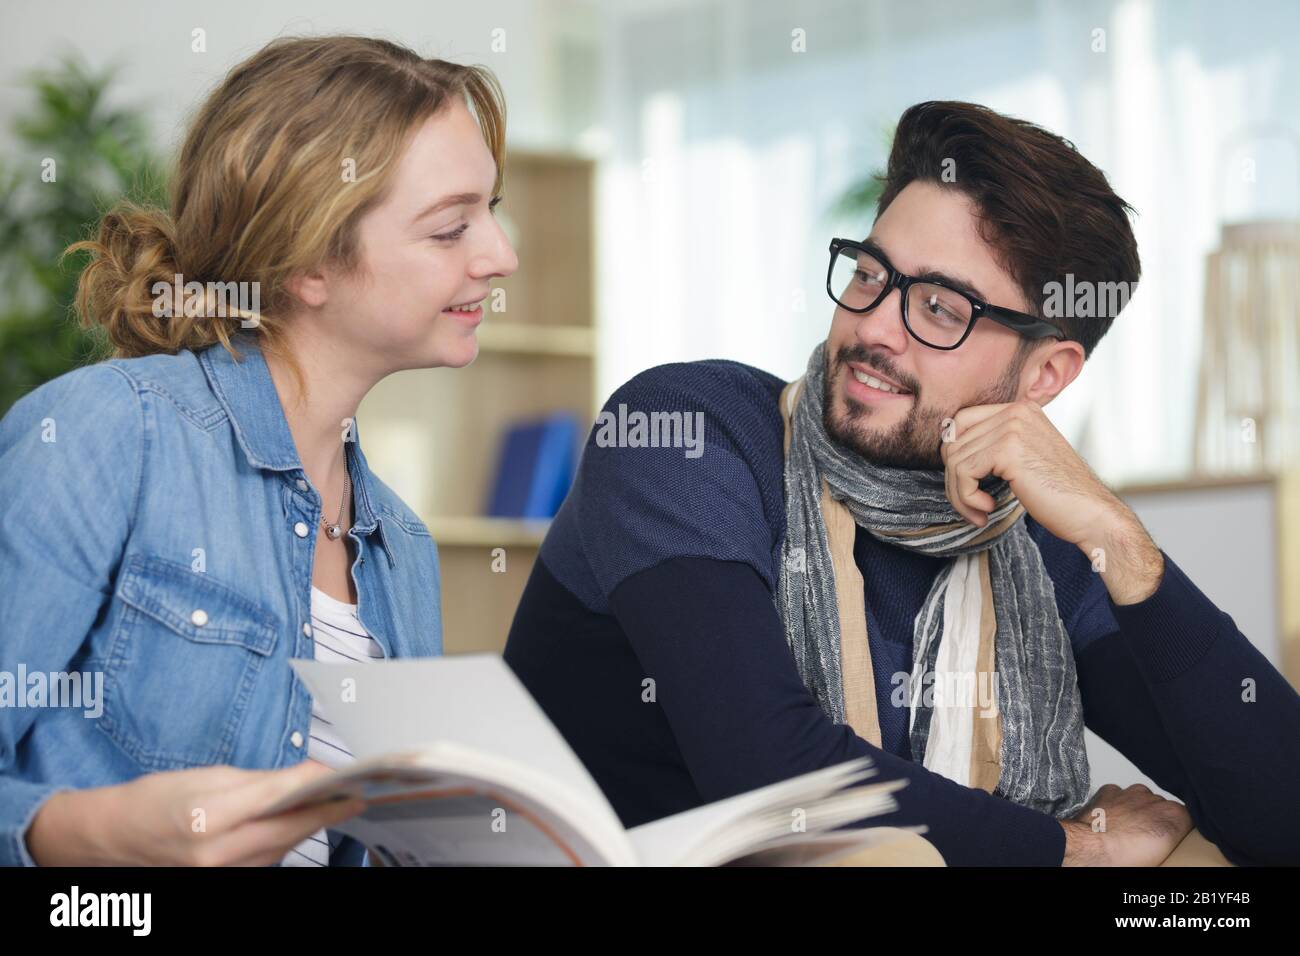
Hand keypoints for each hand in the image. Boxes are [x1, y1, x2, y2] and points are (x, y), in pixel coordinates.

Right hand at [26, 761, 365, 866]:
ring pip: (282, 849)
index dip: (315, 787)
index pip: (277, 801)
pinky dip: (285, 842)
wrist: (114, 838)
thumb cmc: (156, 800)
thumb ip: (262, 781)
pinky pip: (268, 861)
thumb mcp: (208, 778)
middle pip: (287, 831)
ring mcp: (220, 875)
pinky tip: (296, 824)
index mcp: (207, 818)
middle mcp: (215, 855)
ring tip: (333, 803)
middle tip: (356, 793)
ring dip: (307, 826)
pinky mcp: (225, 883)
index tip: (345, 777)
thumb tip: (308, 776)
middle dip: (325, 811)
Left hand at [941, 400, 1163, 603]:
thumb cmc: (1058, 493)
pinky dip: (966, 497)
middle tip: (970, 504)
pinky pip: (962, 472)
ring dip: (959, 494)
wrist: (1092, 514)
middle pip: (954, 441)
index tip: (967, 485)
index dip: (954, 455)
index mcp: (1020, 409)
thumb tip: (947, 448)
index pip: (961, 421)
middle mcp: (1016, 410)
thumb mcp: (1024, 458)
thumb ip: (994, 445)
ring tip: (979, 512)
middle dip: (953, 479)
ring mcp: (1012, 427)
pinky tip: (986, 510)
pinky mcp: (1008, 449)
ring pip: (954, 460)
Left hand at [1060, 783, 1192, 865]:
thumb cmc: (1124, 858)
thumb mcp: (1163, 853)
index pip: (1187, 817)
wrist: (1090, 848)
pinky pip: (1118, 795)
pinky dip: (1116, 804)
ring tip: (1126, 830)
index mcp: (1175, 815)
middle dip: (1156, 819)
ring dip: (1136, 810)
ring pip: (1140, 798)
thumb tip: (1170, 841)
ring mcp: (1131, 792)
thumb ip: (1173, 836)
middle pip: (1162, 807)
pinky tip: (1110, 820)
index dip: (1177, 828)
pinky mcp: (1109, 790)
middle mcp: (1155, 798)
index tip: (1170, 839)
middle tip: (1145, 838)